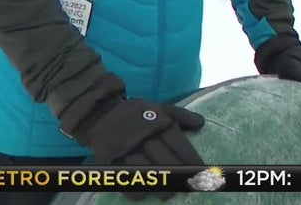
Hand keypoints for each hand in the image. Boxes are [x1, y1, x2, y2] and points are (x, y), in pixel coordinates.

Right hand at [59, 75, 204, 200]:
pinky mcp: (112, 158)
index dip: (191, 159)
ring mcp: (127, 148)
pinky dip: (134, 187)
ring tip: (167, 194)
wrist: (99, 111)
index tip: (200, 171)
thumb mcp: (158, 108)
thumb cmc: (135, 113)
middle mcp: (145, 136)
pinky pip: (125, 177)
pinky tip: (142, 194)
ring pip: (147, 171)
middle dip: (177, 175)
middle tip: (185, 186)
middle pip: (165, 160)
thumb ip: (181, 115)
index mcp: (159, 123)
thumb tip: (201, 123)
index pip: (179, 145)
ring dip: (159, 185)